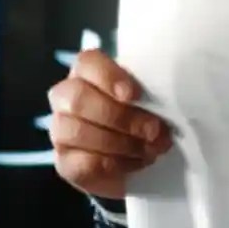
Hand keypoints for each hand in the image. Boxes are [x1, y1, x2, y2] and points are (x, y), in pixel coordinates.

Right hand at [48, 49, 173, 199]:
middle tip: (152, 130)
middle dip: (120, 117)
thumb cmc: (146, 115)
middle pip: (77, 99)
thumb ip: (150, 93)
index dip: (109, 76)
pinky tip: (136, 163)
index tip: (134, 95)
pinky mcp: (64, 163)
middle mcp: (67, 97)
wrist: (138, 158)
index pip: (87, 62)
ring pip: (76, 132)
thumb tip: (168, 101)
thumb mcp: (151, 99)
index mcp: (89, 73)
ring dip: (121, 143)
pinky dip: (115, 164)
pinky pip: (83, 164)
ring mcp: (60, 130)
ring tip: (150, 149)